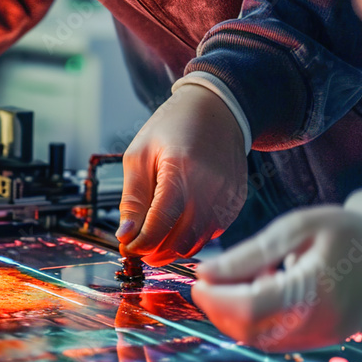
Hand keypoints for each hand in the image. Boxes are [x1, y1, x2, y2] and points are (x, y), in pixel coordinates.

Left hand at [116, 84, 247, 265]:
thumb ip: (132, 199)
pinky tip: (178, 224)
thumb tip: (125, 236)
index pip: (159, 226)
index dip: (139, 244)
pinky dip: (191, 238)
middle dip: (153, 251)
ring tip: (155, 237)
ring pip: (196, 243)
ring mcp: (227, 198)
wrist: (219, 109)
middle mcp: (210, 188)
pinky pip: (211, 234)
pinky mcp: (236, 203)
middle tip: (137, 245)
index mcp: (180, 172)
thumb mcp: (139, 156)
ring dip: (171, 248)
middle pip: (179, 241)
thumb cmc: (173, 128)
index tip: (126, 247)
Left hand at [191, 190, 361, 351]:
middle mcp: (323, 321)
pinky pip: (276, 339)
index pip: (250, 306)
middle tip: (211, 282)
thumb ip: (248, 254)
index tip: (199, 281)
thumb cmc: (345, 231)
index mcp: (318, 289)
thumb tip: (205, 274)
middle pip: (250, 329)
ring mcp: (325, 336)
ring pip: (260, 339)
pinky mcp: (324, 340)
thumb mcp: (296, 228)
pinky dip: (256, 320)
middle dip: (221, 308)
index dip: (216, 297)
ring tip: (245, 280)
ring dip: (236, 315)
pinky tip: (263, 292)